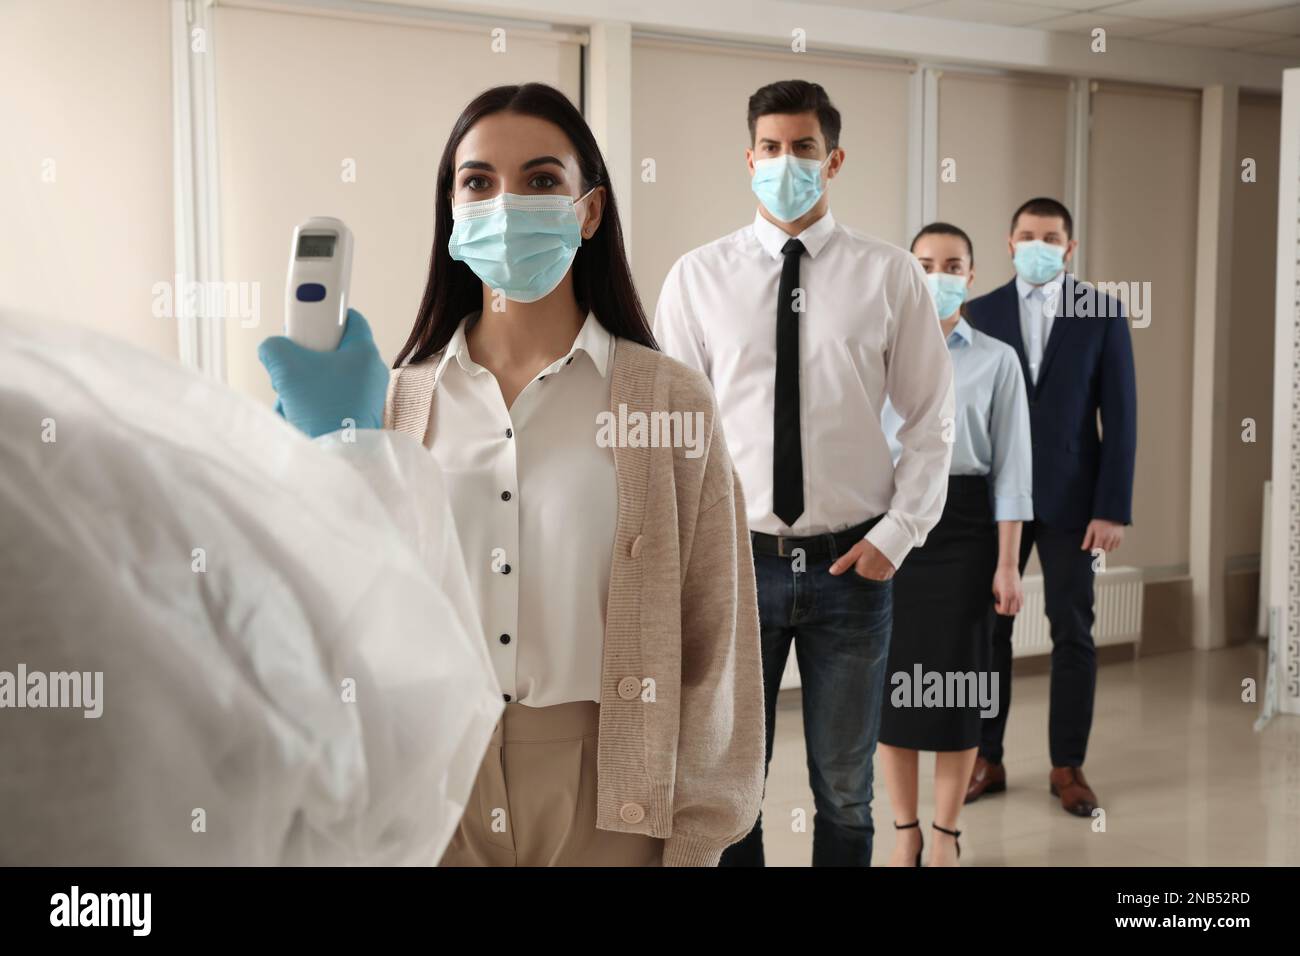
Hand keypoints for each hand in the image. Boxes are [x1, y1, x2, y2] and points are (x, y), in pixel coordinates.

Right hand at [258, 309, 388, 438]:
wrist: (339, 455)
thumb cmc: (322, 407)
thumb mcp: (286, 366)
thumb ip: (274, 347)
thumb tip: (272, 349)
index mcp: (365, 352)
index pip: (349, 317)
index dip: (323, 315)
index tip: (305, 321)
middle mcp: (371, 372)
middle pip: (332, 351)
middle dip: (303, 359)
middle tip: (289, 366)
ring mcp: (367, 397)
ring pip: (326, 379)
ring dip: (302, 386)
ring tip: (292, 398)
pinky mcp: (358, 417)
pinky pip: (329, 401)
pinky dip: (310, 406)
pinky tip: (298, 416)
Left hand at [829, 538, 894, 580]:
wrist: (893, 539)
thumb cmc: (873, 543)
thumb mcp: (855, 550)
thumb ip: (844, 562)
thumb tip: (832, 571)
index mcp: (863, 573)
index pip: (853, 584)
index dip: (848, 584)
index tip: (845, 583)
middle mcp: (873, 579)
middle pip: (862, 586)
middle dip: (857, 585)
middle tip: (854, 578)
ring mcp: (882, 579)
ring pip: (870, 585)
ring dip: (866, 582)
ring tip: (863, 576)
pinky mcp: (888, 577)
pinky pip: (879, 582)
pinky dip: (874, 580)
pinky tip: (872, 574)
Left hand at [992, 565, 1022, 615]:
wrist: (1008, 568)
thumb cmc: (1000, 576)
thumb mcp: (995, 588)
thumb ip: (998, 597)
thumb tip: (1000, 602)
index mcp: (1006, 595)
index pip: (1004, 610)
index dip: (998, 610)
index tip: (996, 604)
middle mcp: (1014, 596)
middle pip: (1011, 612)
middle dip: (1005, 611)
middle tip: (1000, 605)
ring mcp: (1019, 595)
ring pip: (1018, 609)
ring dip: (1011, 610)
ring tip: (1007, 604)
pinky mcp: (1021, 592)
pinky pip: (1021, 604)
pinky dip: (1017, 606)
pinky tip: (1012, 601)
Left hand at [1081, 519, 1123, 553]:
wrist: (1110, 513)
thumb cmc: (1099, 521)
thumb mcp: (1091, 528)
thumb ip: (1087, 539)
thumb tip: (1083, 548)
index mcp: (1100, 536)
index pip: (1096, 550)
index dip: (1093, 550)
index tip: (1091, 547)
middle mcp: (1109, 538)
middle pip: (1103, 551)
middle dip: (1099, 549)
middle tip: (1097, 544)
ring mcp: (1115, 538)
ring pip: (1110, 549)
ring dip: (1106, 548)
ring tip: (1103, 541)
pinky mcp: (1120, 537)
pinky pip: (1116, 546)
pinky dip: (1112, 545)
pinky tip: (1109, 540)